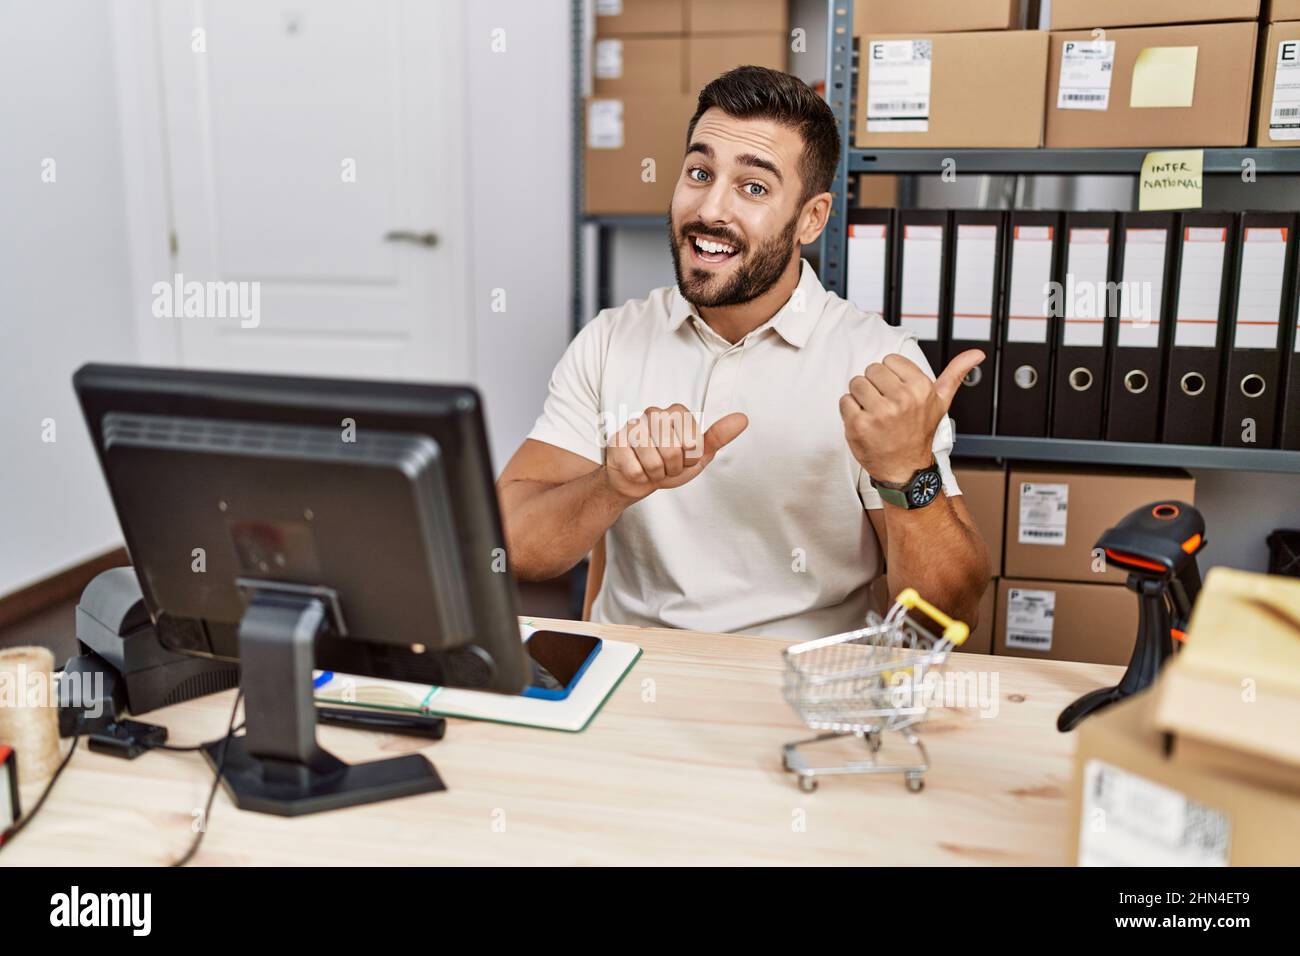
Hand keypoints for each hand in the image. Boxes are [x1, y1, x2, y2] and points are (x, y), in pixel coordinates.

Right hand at [603, 404, 747, 500]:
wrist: (637, 480)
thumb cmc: (669, 464)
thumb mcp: (698, 454)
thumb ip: (719, 436)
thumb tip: (742, 419)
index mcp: (676, 411)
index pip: (692, 441)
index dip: (689, 457)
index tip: (683, 456)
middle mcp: (653, 412)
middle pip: (672, 451)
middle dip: (672, 467)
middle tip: (666, 464)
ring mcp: (632, 426)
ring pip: (653, 462)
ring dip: (656, 473)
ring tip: (652, 467)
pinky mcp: (616, 442)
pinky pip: (635, 470)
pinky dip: (640, 477)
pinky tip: (636, 469)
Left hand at [839, 349, 984, 483]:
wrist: (906, 468)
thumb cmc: (920, 433)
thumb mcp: (941, 402)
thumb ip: (956, 374)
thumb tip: (977, 354)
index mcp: (921, 388)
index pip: (889, 360)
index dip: (891, 377)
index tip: (897, 393)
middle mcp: (902, 399)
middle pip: (871, 370)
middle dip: (875, 386)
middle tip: (885, 406)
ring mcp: (879, 413)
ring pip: (856, 383)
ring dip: (861, 398)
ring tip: (875, 414)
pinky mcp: (859, 425)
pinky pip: (844, 401)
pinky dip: (850, 411)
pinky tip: (865, 423)